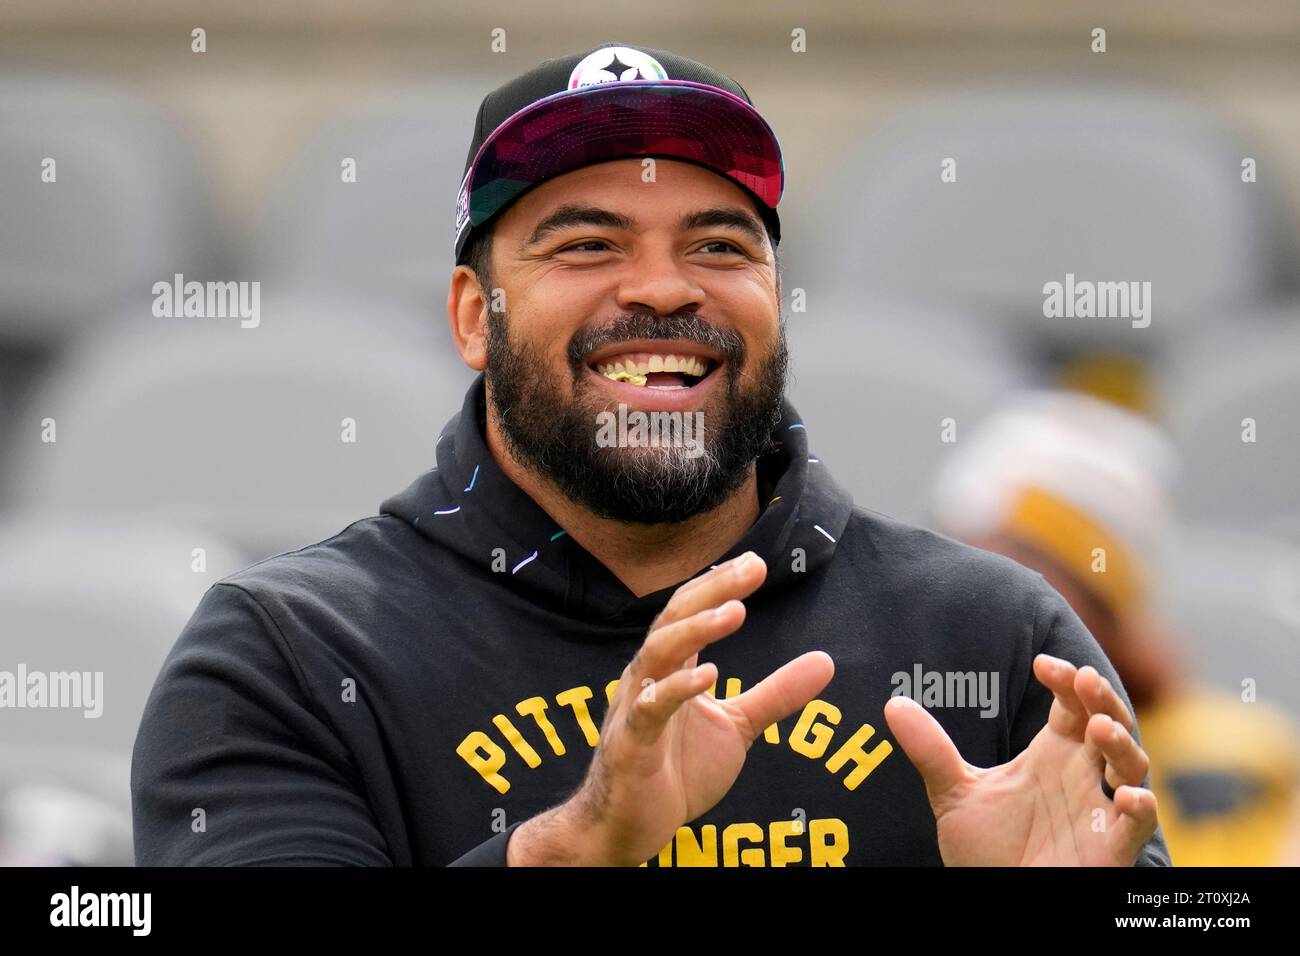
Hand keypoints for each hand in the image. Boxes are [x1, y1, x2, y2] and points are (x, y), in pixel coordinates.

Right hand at [507, 551, 833, 865]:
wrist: (629, 825)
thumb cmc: (676, 770)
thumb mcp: (738, 727)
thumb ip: (776, 694)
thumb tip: (826, 661)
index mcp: (672, 666)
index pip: (691, 610)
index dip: (720, 584)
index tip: (756, 562)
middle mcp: (649, 675)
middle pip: (676, 617)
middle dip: (713, 590)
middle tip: (753, 568)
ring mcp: (635, 706)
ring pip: (659, 652)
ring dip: (697, 629)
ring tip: (735, 611)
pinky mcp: (631, 743)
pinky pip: (650, 708)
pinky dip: (676, 688)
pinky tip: (707, 675)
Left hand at [883, 653, 1159, 865]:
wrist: (997, 898)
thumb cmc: (988, 850)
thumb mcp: (954, 793)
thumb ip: (930, 750)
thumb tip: (893, 704)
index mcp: (1054, 753)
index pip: (1071, 704)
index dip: (1066, 680)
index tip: (1042, 665)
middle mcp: (1082, 775)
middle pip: (1109, 723)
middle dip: (1102, 700)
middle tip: (1084, 680)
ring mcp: (1100, 810)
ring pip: (1130, 767)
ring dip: (1122, 745)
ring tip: (1100, 728)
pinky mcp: (1111, 848)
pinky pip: (1138, 826)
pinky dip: (1140, 809)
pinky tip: (1127, 796)